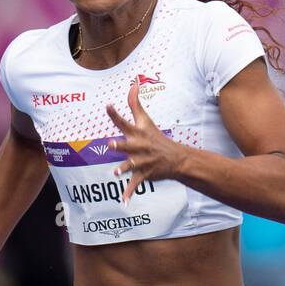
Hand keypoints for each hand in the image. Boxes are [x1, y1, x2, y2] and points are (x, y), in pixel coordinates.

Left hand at [105, 80, 183, 202]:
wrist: (176, 158)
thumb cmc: (156, 137)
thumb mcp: (146, 120)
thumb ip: (135, 103)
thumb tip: (133, 84)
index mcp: (138, 133)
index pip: (125, 122)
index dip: (115, 114)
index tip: (108, 106)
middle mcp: (139, 147)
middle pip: (127, 145)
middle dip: (120, 146)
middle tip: (111, 144)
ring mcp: (142, 161)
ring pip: (131, 166)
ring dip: (124, 169)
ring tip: (115, 173)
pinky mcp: (144, 174)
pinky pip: (135, 184)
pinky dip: (129, 193)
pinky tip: (123, 201)